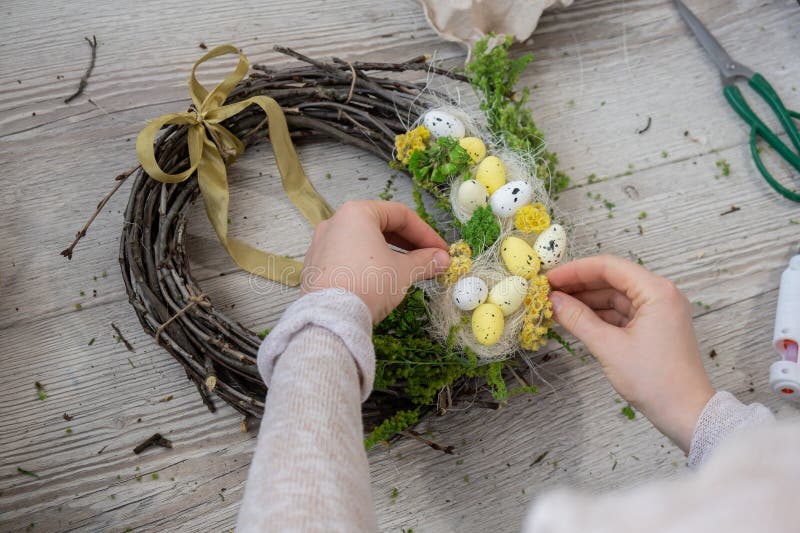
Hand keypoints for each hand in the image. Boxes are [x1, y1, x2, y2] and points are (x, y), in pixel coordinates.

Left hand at [302, 200, 450, 323]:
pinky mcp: (315, 266)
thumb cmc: (369, 284)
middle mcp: (336, 222)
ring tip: (408, 272)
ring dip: (389, 254)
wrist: (331, 317)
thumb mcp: (403, 271)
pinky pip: (347, 257)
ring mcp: (321, 244)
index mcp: (357, 213)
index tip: (441, 251)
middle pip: (381, 226)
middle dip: (409, 244)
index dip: (426, 233)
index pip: (401, 215)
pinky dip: (368, 264)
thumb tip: (442, 259)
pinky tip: (380, 281)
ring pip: (363, 242)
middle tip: (429, 261)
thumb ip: (425, 261)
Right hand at [546, 255, 713, 451]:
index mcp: (656, 291)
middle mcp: (660, 295)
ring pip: (615, 297)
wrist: (686, 414)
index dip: (575, 270)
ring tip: (556, 306)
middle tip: (547, 292)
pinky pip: (621, 313)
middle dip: (579, 285)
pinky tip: (576, 320)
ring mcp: (658, 312)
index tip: (549, 278)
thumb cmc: (654, 380)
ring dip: (586, 301)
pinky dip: (599, 315)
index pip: (609, 267)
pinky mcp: (654, 328)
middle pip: (612, 279)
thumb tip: (553, 301)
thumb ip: (578, 319)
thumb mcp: (609, 347)